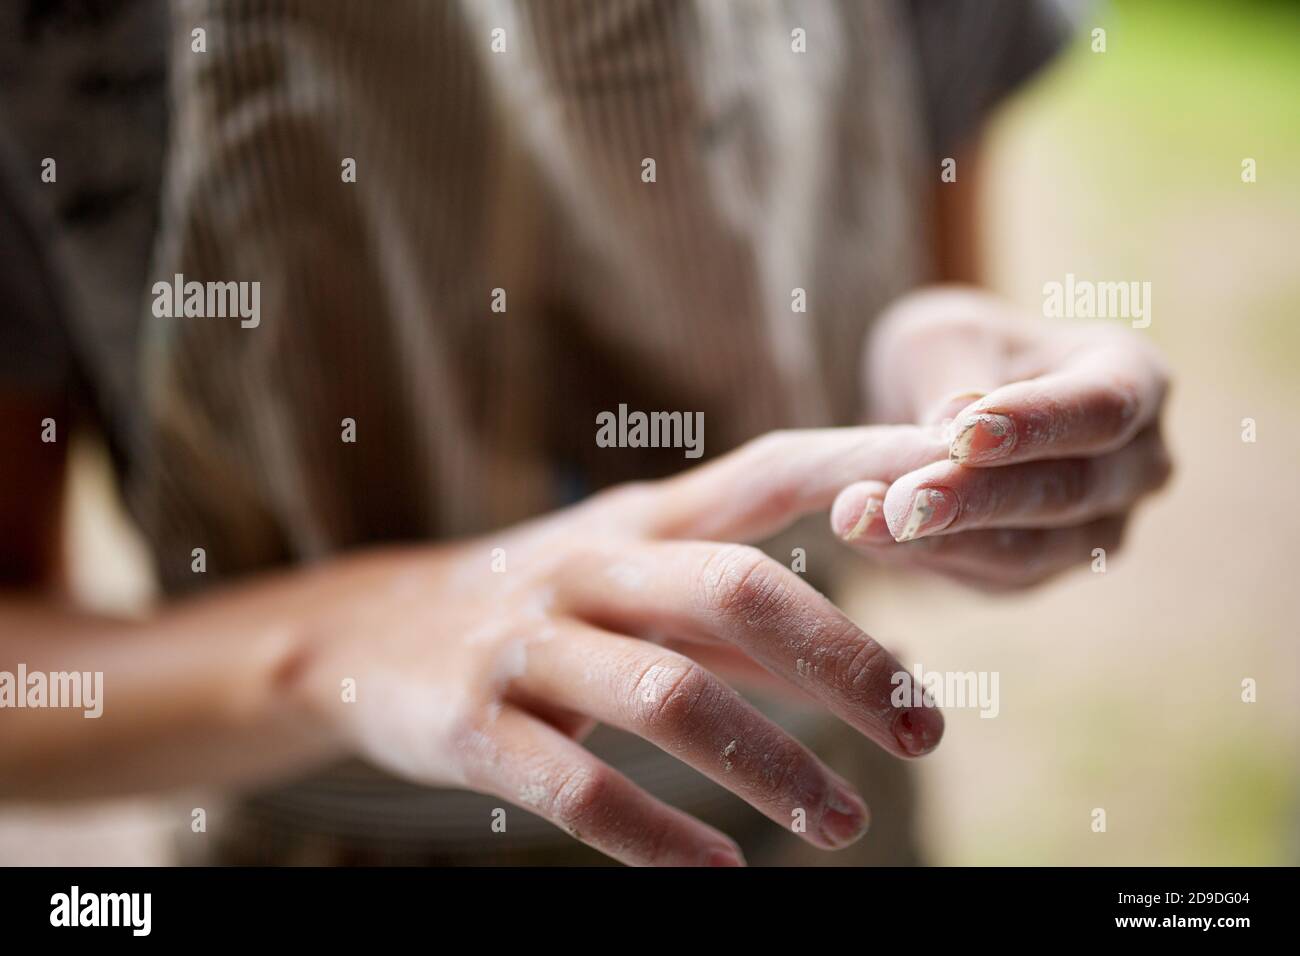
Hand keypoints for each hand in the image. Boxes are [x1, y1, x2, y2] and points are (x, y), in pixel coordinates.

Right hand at [275, 426, 950, 865]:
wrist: (368, 635)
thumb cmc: (543, 607)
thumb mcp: (638, 586)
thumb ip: (747, 616)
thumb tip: (889, 656)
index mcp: (644, 521)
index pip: (769, 470)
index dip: (862, 461)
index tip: (959, 476)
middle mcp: (591, 566)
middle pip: (737, 591)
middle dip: (844, 660)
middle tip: (926, 730)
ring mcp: (528, 643)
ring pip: (669, 698)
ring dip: (771, 768)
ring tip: (844, 826)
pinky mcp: (474, 724)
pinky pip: (579, 786)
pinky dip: (657, 836)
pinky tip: (721, 877)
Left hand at [831, 287, 1171, 589]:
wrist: (939, 405)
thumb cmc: (956, 352)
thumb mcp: (944, 337)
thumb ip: (952, 378)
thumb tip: (951, 427)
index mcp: (1134, 376)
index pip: (1102, 407)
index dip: (1036, 424)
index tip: (964, 435)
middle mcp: (1138, 462)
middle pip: (1069, 489)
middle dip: (977, 496)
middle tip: (902, 498)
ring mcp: (1100, 529)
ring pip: (1029, 551)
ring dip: (941, 539)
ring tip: (860, 519)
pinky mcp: (1041, 574)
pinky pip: (987, 577)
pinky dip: (923, 558)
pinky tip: (866, 536)